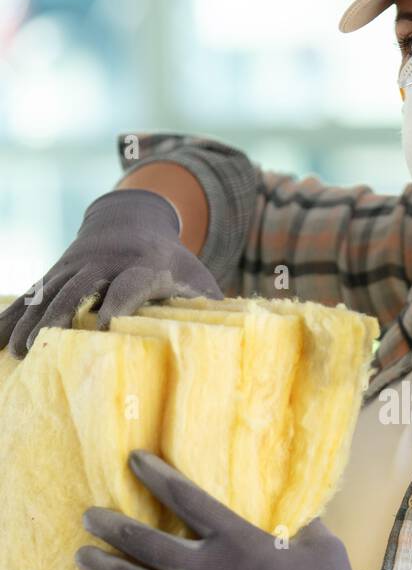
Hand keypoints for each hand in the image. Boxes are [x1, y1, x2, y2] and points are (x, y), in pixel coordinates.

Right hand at [0, 189, 222, 357]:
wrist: (134, 218)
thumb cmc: (174, 260)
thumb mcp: (196, 274)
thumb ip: (208, 303)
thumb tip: (232, 341)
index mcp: (144, 264)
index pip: (130, 281)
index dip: (119, 299)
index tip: (107, 324)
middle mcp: (105, 263)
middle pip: (80, 288)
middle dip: (62, 316)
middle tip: (43, 347)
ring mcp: (77, 267)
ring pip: (51, 291)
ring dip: (32, 320)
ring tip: (18, 351)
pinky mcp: (58, 273)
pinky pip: (33, 294)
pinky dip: (13, 314)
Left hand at [74, 449, 411, 569]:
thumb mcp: (322, 544)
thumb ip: (303, 524)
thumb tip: (300, 511)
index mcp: (237, 540)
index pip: (186, 498)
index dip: (157, 476)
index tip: (134, 460)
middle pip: (146, 543)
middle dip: (112, 526)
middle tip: (89, 516)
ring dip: (105, 567)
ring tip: (82, 555)